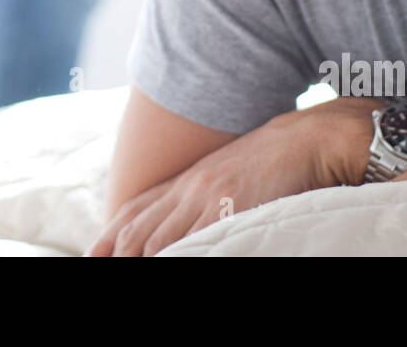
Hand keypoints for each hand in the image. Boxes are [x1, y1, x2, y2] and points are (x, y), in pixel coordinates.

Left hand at [86, 97, 389, 256]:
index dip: (111, 234)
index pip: (137, 210)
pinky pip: (196, 241)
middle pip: (140, 228)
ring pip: (160, 238)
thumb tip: (194, 225)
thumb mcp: (231, 176)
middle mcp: (192, 188)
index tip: (93, 252)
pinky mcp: (231, 208)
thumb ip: (206, 197)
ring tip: (125, 268)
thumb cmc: (281, 161)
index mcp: (190, 180)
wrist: (313, 138)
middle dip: (117, 251)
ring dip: (140, 256)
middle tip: (97, 264)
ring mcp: (209, 198)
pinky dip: (176, 253)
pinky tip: (166, 260)